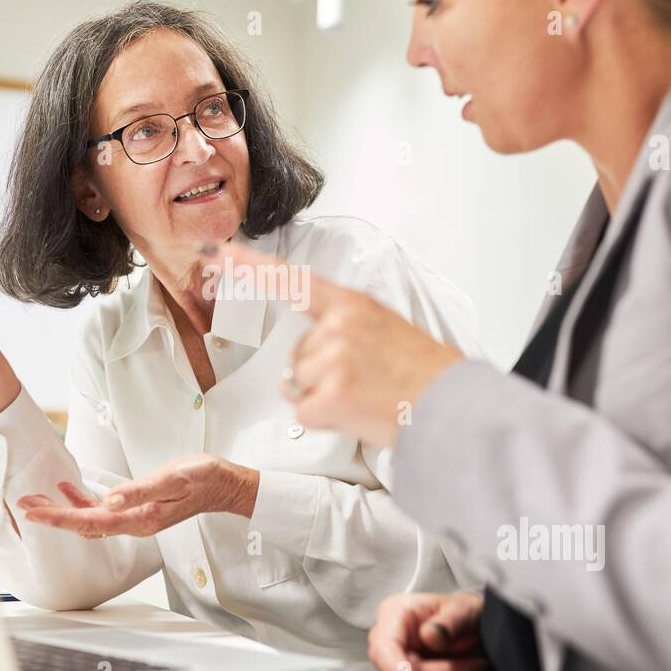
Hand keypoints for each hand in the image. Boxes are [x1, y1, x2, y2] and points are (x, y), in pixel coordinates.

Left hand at [15, 453, 259, 537]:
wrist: (224, 485)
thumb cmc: (202, 478)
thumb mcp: (173, 478)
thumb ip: (140, 491)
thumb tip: (108, 502)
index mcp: (138, 519)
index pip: (88, 521)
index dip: (57, 517)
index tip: (32, 511)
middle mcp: (133, 524)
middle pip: (83, 524)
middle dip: (51, 516)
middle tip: (23, 505)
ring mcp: (135, 519)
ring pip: (89, 519)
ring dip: (62, 511)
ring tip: (37, 500)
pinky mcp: (138, 509)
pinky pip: (103, 511)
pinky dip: (82, 502)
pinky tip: (69, 489)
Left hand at [200, 243, 463, 447]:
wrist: (450, 406)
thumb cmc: (422, 372)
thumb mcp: (385, 328)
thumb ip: (344, 327)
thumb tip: (305, 354)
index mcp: (352, 304)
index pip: (291, 280)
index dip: (250, 265)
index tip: (219, 252)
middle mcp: (338, 326)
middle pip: (296, 354)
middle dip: (319, 373)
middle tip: (364, 381)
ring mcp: (333, 360)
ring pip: (298, 382)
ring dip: (323, 396)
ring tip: (365, 396)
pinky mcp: (330, 395)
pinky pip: (302, 410)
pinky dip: (323, 419)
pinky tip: (356, 412)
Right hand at [369, 591, 486, 670]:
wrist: (472, 628)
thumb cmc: (463, 615)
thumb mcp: (464, 610)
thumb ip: (450, 622)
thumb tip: (429, 636)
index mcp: (395, 613)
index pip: (384, 649)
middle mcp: (389, 639)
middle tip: (471, 665)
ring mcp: (394, 663)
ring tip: (466, 666)